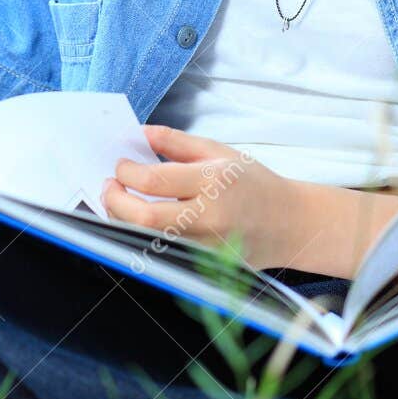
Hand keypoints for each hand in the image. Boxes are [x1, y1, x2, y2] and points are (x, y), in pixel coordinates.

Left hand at [100, 123, 296, 270]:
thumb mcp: (219, 151)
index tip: (121, 165)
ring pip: (147, 239)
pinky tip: (140, 220)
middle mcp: (208, 217)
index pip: (154, 180)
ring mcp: (204, 247)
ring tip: (121, 201)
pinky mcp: (202, 265)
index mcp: (213, 181)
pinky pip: (161, 251)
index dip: (127, 172)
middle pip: (144, 218)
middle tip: (109, 186)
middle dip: (115, 200)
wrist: (288, 223)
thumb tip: (140, 132)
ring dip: (125, 219)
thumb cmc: (253, 183)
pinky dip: (143, 236)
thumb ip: (177, 142)